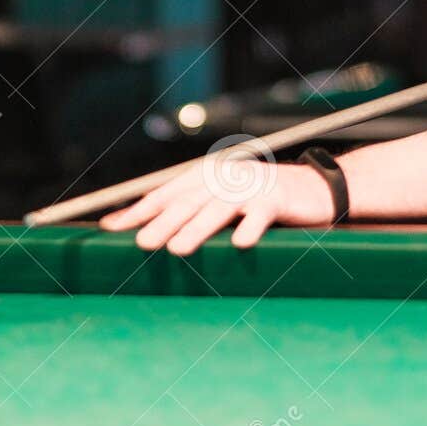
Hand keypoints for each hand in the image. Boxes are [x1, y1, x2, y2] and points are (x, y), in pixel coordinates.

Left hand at [98, 160, 335, 255]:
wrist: (314, 188)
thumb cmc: (259, 199)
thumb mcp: (223, 199)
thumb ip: (191, 210)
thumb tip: (145, 230)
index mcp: (207, 176)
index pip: (166, 194)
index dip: (139, 211)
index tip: (112, 228)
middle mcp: (225, 178)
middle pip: (188, 202)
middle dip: (162, 223)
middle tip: (141, 243)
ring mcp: (251, 188)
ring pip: (219, 210)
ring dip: (198, 230)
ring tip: (178, 249)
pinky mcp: (277, 200)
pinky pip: (261, 215)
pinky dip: (251, 229)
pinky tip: (240, 244)